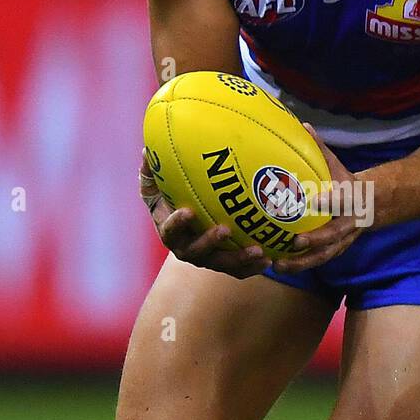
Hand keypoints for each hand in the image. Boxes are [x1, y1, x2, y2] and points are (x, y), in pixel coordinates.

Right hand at [139, 152, 272, 277]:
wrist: (186, 220)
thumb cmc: (170, 195)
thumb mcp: (158, 182)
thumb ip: (152, 169)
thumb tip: (147, 150)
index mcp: (170, 232)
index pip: (169, 230)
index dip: (177, 223)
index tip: (188, 211)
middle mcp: (186, 249)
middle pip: (196, 252)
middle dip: (210, 243)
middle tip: (225, 229)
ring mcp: (207, 259)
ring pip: (222, 264)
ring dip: (240, 260)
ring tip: (259, 251)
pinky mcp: (225, 264)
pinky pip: (239, 270)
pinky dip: (254, 267)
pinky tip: (272, 259)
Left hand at [272, 125, 364, 272]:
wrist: (373, 206)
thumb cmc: (346, 183)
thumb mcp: (337, 165)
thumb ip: (320, 149)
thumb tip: (303, 126)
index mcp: (351, 199)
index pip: (343, 199)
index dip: (332, 200)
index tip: (317, 199)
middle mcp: (349, 222)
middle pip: (334, 235)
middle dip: (316, 240)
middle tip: (295, 241)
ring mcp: (344, 240)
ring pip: (325, 255)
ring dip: (303, 262)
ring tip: (279, 265)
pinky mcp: (335, 250)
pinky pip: (318, 260)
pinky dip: (300, 265)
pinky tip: (278, 266)